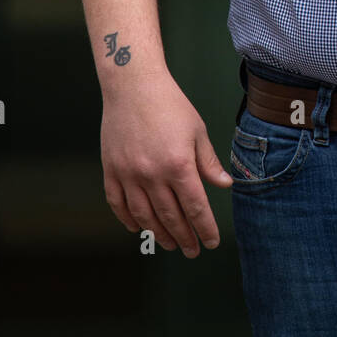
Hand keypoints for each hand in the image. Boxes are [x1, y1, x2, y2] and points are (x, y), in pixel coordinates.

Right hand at [101, 73, 233, 255]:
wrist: (133, 86)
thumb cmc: (170, 105)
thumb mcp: (197, 130)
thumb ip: (208, 162)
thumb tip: (225, 185)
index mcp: (178, 164)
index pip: (195, 207)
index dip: (205, 228)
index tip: (211, 242)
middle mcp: (152, 174)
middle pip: (170, 217)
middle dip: (184, 237)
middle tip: (192, 251)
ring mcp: (128, 174)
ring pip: (144, 216)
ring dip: (158, 234)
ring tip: (171, 244)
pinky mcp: (111, 170)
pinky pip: (118, 204)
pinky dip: (127, 219)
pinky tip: (137, 228)